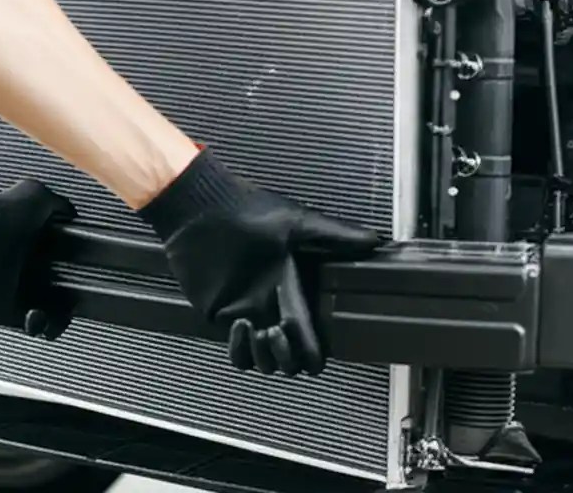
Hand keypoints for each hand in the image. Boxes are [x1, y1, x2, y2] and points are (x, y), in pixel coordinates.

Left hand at [141, 151, 382, 375]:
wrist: (201, 208)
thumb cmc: (244, 209)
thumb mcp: (295, 221)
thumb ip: (333, 234)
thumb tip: (372, 239)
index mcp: (293, 289)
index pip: (313, 337)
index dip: (314, 349)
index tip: (312, 344)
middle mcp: (272, 306)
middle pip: (290, 359)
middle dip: (289, 357)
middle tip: (279, 333)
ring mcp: (247, 313)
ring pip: (264, 362)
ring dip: (266, 357)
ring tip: (262, 332)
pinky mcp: (221, 316)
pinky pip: (235, 353)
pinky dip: (240, 350)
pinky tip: (242, 326)